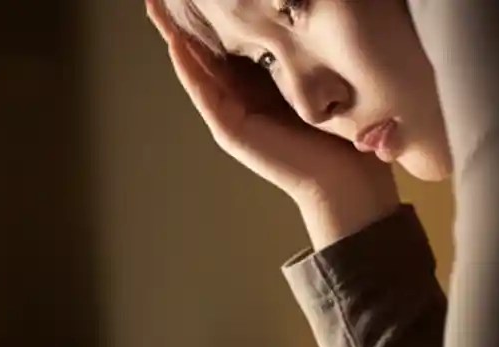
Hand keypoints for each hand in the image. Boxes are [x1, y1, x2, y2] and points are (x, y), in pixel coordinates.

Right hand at [145, 0, 398, 247]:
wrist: (343, 178)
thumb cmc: (339, 131)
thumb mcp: (319, 76)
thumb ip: (299, 50)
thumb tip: (292, 11)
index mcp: (259, 80)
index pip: (228, 37)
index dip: (210, 12)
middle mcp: (239, 94)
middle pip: (203, 48)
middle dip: (181, 18)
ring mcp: (230, 112)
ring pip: (195, 66)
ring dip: (173, 36)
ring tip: (155, 7)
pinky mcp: (229, 129)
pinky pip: (204, 92)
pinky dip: (188, 69)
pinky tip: (175, 43)